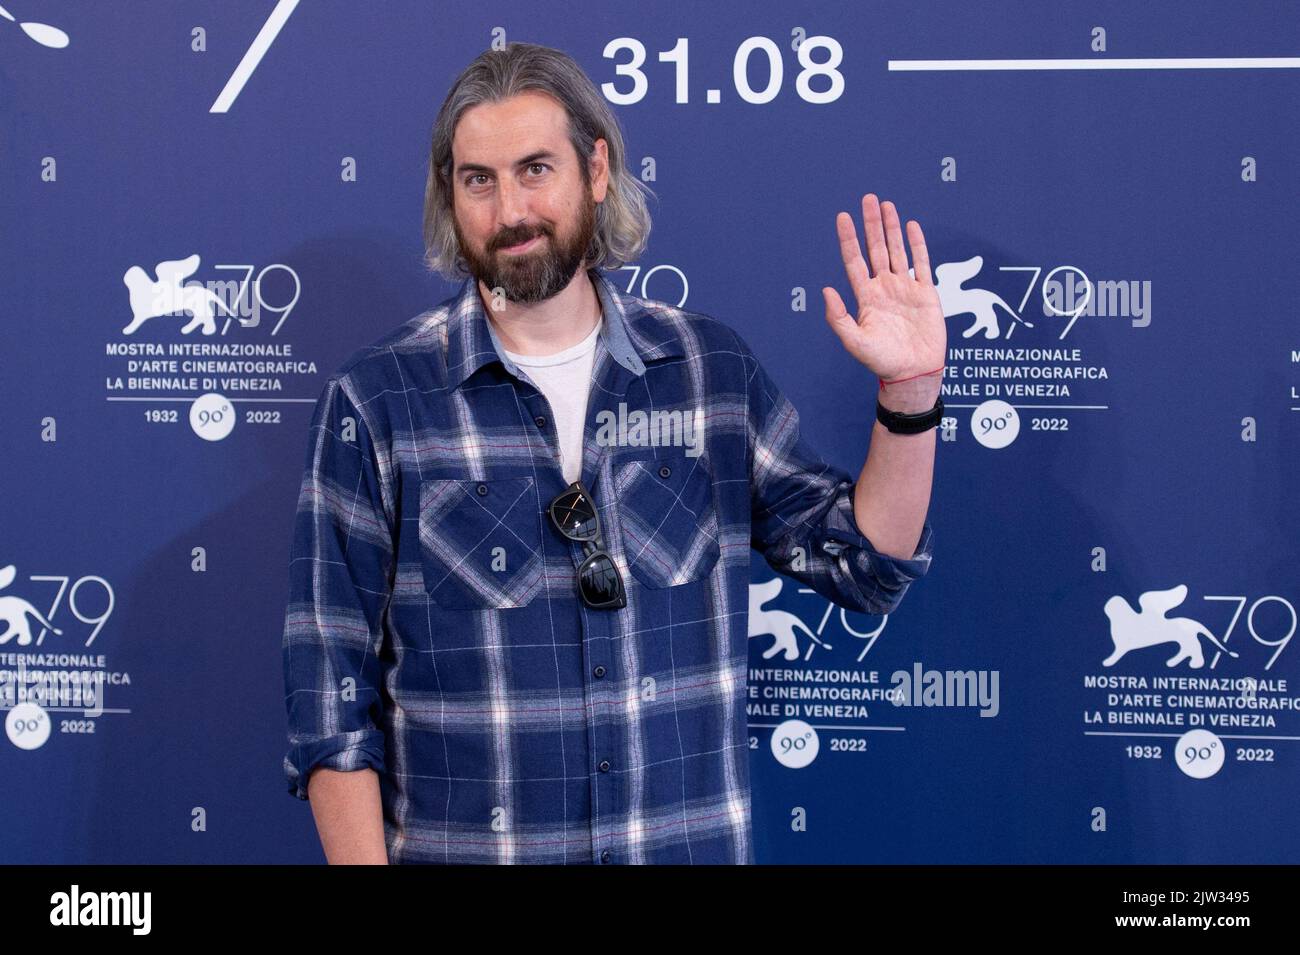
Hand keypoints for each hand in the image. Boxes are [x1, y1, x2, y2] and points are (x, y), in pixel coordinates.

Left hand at [822, 195, 945, 409]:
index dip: (849, 239)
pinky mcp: (926, 293)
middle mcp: (884, 287)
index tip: (843, 217)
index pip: (855, 261)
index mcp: (866, 297)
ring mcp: (905, 288)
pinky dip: (916, 244)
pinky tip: (910, 225)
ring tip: (886, 204)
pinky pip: (921, 263)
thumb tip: (826, 289)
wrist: (912, 373)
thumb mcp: (854, 341)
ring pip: (897, 250)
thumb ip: (838, 317)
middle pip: (876, 248)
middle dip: (871, 224)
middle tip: (868, 199)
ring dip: (892, 227)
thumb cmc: (881, 361)